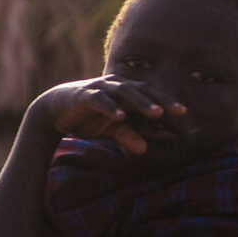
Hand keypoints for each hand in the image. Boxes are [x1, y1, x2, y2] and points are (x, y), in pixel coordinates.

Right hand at [31, 76, 184, 155]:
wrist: (53, 110)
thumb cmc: (87, 117)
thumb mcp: (110, 129)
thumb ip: (128, 136)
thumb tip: (145, 151)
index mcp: (125, 90)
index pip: (150, 94)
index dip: (167, 102)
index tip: (184, 113)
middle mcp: (115, 85)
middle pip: (143, 90)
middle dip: (161, 100)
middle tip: (178, 110)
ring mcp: (100, 88)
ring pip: (125, 93)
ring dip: (141, 102)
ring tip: (156, 112)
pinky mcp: (83, 95)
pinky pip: (100, 100)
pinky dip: (111, 107)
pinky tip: (121, 116)